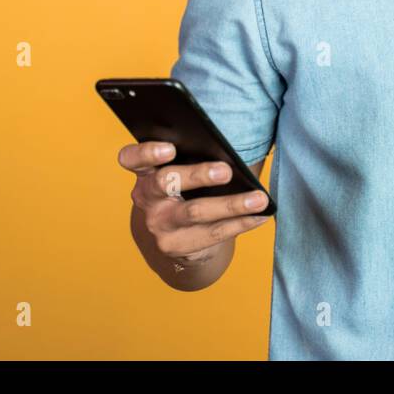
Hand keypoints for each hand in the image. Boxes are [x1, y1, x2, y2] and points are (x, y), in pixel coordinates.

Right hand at [119, 140, 270, 269]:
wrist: (177, 234)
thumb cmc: (187, 188)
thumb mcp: (183, 170)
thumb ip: (194, 157)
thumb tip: (231, 151)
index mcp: (145, 171)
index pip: (132, 158)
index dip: (147, 152)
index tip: (170, 148)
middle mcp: (146, 197)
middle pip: (166, 182)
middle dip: (198, 175)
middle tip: (227, 171)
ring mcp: (158, 224)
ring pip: (195, 212)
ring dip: (231, 204)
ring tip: (259, 199)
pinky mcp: (174, 246)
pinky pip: (212, 233)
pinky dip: (241, 223)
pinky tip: (261, 216)